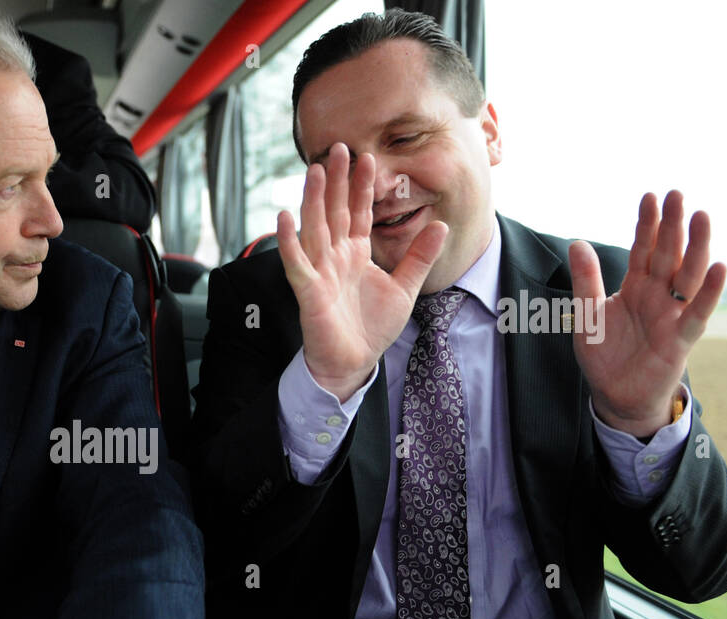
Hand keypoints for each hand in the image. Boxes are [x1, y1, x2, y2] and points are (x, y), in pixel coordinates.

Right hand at [277, 144, 447, 400]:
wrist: (353, 363)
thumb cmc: (372, 328)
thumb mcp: (404, 287)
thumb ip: (419, 256)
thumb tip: (441, 224)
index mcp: (356, 254)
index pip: (357, 212)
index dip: (360, 186)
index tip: (365, 156)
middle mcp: (335, 257)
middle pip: (333, 211)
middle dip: (335, 181)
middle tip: (337, 147)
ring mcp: (320, 272)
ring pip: (315, 229)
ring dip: (313, 200)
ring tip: (313, 170)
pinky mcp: (309, 292)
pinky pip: (297, 263)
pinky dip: (290, 242)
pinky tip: (285, 217)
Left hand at [572, 190, 725, 436]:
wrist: (614, 395)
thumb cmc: (604, 355)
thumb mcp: (586, 316)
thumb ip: (585, 281)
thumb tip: (576, 242)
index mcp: (636, 287)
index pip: (643, 249)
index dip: (647, 224)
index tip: (651, 196)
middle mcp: (658, 296)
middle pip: (668, 254)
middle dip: (672, 226)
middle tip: (677, 195)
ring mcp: (671, 315)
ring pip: (688, 276)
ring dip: (696, 247)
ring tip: (701, 217)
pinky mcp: (680, 339)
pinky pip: (697, 312)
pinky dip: (709, 291)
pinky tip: (719, 267)